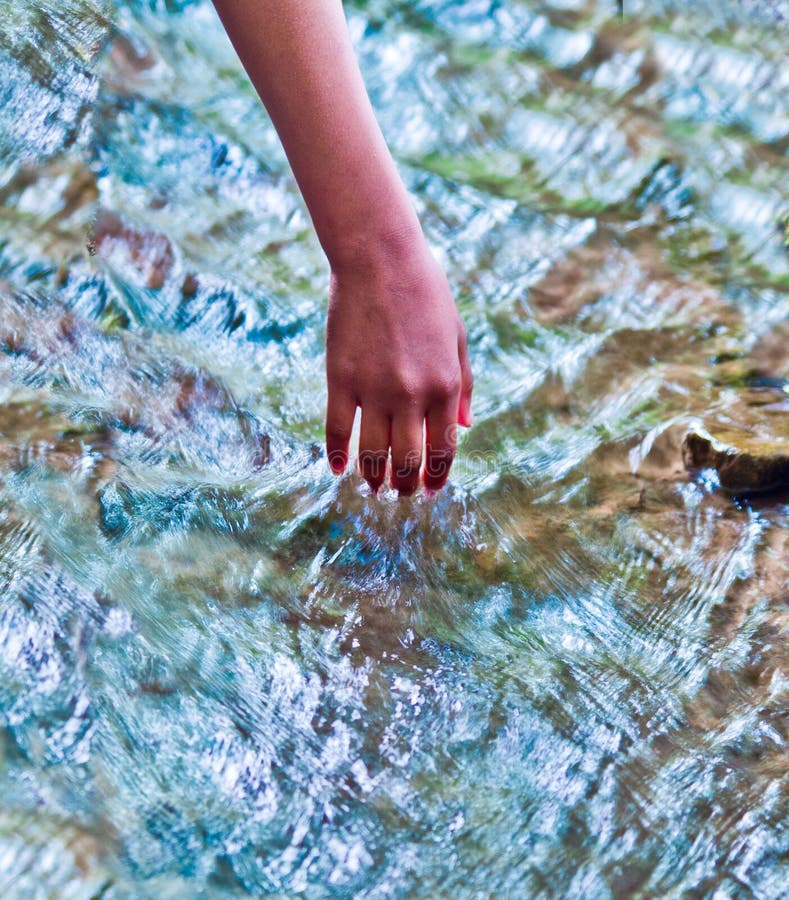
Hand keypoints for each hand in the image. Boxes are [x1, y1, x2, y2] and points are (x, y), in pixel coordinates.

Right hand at [324, 229, 472, 493]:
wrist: (380, 259)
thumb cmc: (426, 294)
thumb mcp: (457, 338)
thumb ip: (465, 387)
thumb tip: (466, 428)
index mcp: (446, 386)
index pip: (444, 449)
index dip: (437, 476)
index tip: (430, 491)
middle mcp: (413, 395)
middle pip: (409, 459)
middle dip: (407, 485)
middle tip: (402, 494)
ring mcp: (375, 389)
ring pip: (373, 453)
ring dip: (375, 478)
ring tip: (375, 487)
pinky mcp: (341, 379)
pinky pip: (337, 429)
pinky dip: (338, 455)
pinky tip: (339, 469)